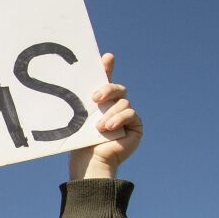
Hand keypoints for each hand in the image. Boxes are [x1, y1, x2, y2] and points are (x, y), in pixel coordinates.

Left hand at [68, 53, 141, 180]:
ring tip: (100, 127)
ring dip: (110, 113)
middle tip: (95, 98)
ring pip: (123, 101)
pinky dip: (119, 119)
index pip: (105, 80)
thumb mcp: (82, 115)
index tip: (107, 57)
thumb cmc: (82, 141)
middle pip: (117, 88)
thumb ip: (86, 97)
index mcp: (101, 103)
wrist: (90, 161)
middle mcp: (115, 107)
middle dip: (107, 89)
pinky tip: (109, 128)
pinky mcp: (136, 125)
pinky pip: (131, 113)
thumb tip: (85, 79)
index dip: (107, 67)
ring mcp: (127, 115)